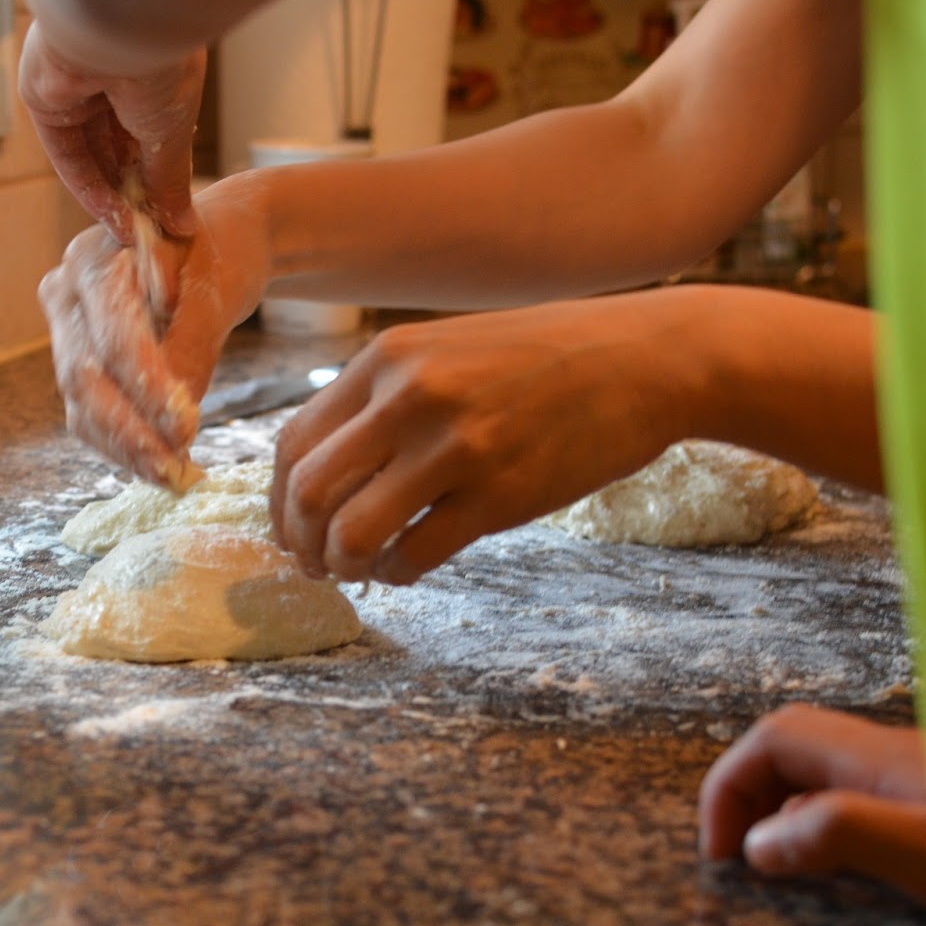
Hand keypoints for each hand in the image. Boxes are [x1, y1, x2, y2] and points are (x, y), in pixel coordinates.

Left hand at [19, 20, 204, 241]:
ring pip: (92, 155)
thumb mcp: (172, 133)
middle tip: (149, 230)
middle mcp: (112, 80)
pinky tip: (112, 215)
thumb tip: (181, 224)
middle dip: (133, 193)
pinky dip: (88, 187)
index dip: (156, 179)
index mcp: (148, 77)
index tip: (167, 214)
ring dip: (112, 197)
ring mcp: (76, 89)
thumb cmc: (159, 68)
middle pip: (118, 150)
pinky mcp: (45, 99)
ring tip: (133, 230)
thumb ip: (170, 181)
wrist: (119, 32)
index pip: (149, 137)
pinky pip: (66, 154)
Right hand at [39, 179, 270, 486]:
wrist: (206, 254)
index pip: (113, 334)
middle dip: (130, 430)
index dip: (146, 384)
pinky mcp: (75, 366)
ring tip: (169, 478)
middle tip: (172, 468)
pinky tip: (156, 469)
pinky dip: (121, 447)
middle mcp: (64, 294)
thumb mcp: (215, 287)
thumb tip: (179, 411)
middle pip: (86, 376)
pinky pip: (88, 416)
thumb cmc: (217, 257)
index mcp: (93, 260)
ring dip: (124, 449)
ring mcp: (64, 333)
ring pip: (81, 405)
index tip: (185, 423)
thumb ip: (193, 341)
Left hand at [271, 291, 698, 583]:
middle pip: (309, 492)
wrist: (646, 358)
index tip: (290, 528)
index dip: (279, 500)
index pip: (294, 443)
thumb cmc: (541, 359)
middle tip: (313, 564)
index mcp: (387, 359)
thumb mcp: (445, 350)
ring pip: (353, 531)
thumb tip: (319, 470)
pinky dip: (396, 575)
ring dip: (341, 565)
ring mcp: (457, 447)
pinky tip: (405, 570)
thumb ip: (382, 398)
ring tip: (356, 571)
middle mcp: (411, 397)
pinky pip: (416, 555)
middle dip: (299, 542)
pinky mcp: (501, 494)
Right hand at [698, 704, 925, 906]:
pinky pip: (855, 805)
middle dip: (746, 795)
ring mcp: (913, 781)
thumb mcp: (920, 847)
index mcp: (878, 756)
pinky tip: (834, 873)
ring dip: (782, 812)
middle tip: (736, 856)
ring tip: (774, 866)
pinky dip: (824, 832)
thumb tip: (758, 845)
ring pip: (822, 776)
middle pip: (790, 750)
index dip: (729, 788)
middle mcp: (892, 758)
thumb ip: (838, 833)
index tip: (719, 852)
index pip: (773, 740)